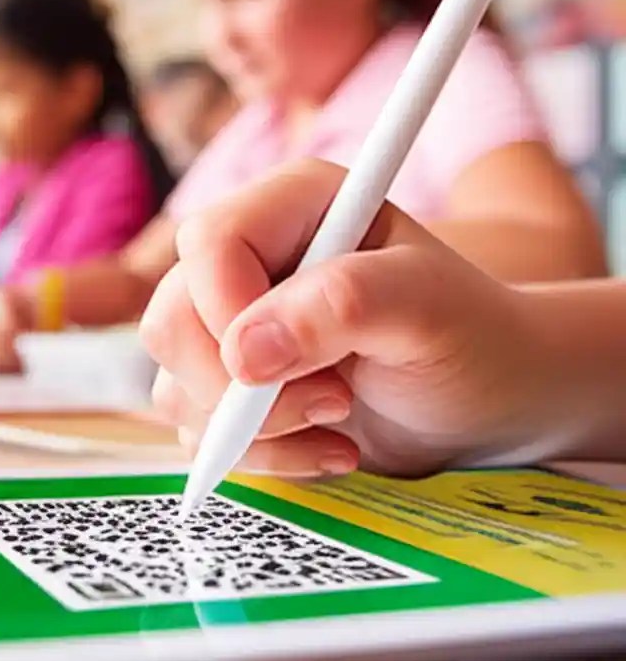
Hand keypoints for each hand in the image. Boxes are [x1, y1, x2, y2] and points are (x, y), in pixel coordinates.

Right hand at [140, 159, 546, 479]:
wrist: (489, 402)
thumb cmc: (471, 339)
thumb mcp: (427, 309)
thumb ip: (341, 307)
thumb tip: (243, 353)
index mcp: (293, 206)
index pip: (210, 244)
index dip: (228, 311)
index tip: (285, 366)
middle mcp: (249, 259)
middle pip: (171, 318)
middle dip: (235, 384)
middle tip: (330, 402)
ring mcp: (230, 325)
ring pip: (174, 381)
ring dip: (253, 427)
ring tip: (338, 422)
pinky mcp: (229, 385)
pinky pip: (197, 429)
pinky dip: (261, 455)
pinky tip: (329, 448)